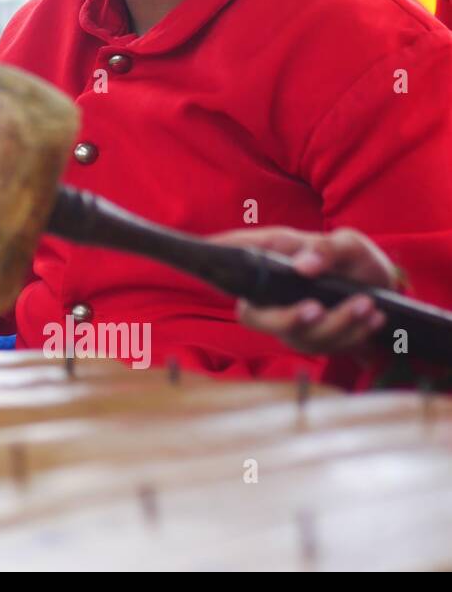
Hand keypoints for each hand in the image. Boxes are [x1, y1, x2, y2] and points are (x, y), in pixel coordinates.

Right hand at [210, 227, 394, 354]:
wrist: (382, 290)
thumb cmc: (353, 260)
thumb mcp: (349, 245)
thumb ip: (326, 249)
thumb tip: (303, 266)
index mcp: (272, 255)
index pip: (234, 253)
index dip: (214, 254)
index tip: (210, 250)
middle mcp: (270, 291)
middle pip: (253, 316)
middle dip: (285, 320)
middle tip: (315, 310)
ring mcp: (287, 319)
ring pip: (297, 335)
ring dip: (336, 324)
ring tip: (367, 305)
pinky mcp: (309, 339)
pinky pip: (325, 346)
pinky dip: (353, 333)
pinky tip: (373, 318)